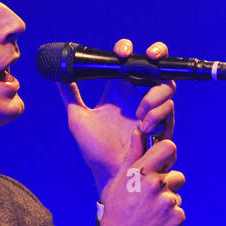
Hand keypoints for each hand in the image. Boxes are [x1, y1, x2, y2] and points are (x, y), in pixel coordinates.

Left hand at [58, 38, 175, 193]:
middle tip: (151, 56)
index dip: (128, 51)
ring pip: (166, 87)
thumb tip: (57, 73)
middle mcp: (137, 98)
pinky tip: (145, 127)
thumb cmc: (94, 151)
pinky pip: (169, 110)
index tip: (122, 51)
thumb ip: (69, 94)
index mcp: (119, 92)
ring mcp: (153, 111)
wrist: (110, 175)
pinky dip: (158, 115)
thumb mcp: (78, 118)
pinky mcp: (164, 127)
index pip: (128, 62)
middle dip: (158, 56)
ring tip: (140, 115)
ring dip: (154, 97)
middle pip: (156, 68)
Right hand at [87, 138, 185, 225]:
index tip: (163, 164)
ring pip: (177, 197)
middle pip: (177, 176)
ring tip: (151, 217)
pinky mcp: (178, 219)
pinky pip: (179, 214)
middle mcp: (156, 185)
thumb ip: (132, 157)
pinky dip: (171, 221)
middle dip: (169, 186)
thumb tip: (139, 132)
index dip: (168, 154)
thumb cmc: (117, 215)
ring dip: (168, 205)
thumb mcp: (118, 184)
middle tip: (151, 202)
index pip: (168, 147)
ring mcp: (169, 203)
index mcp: (141, 173)